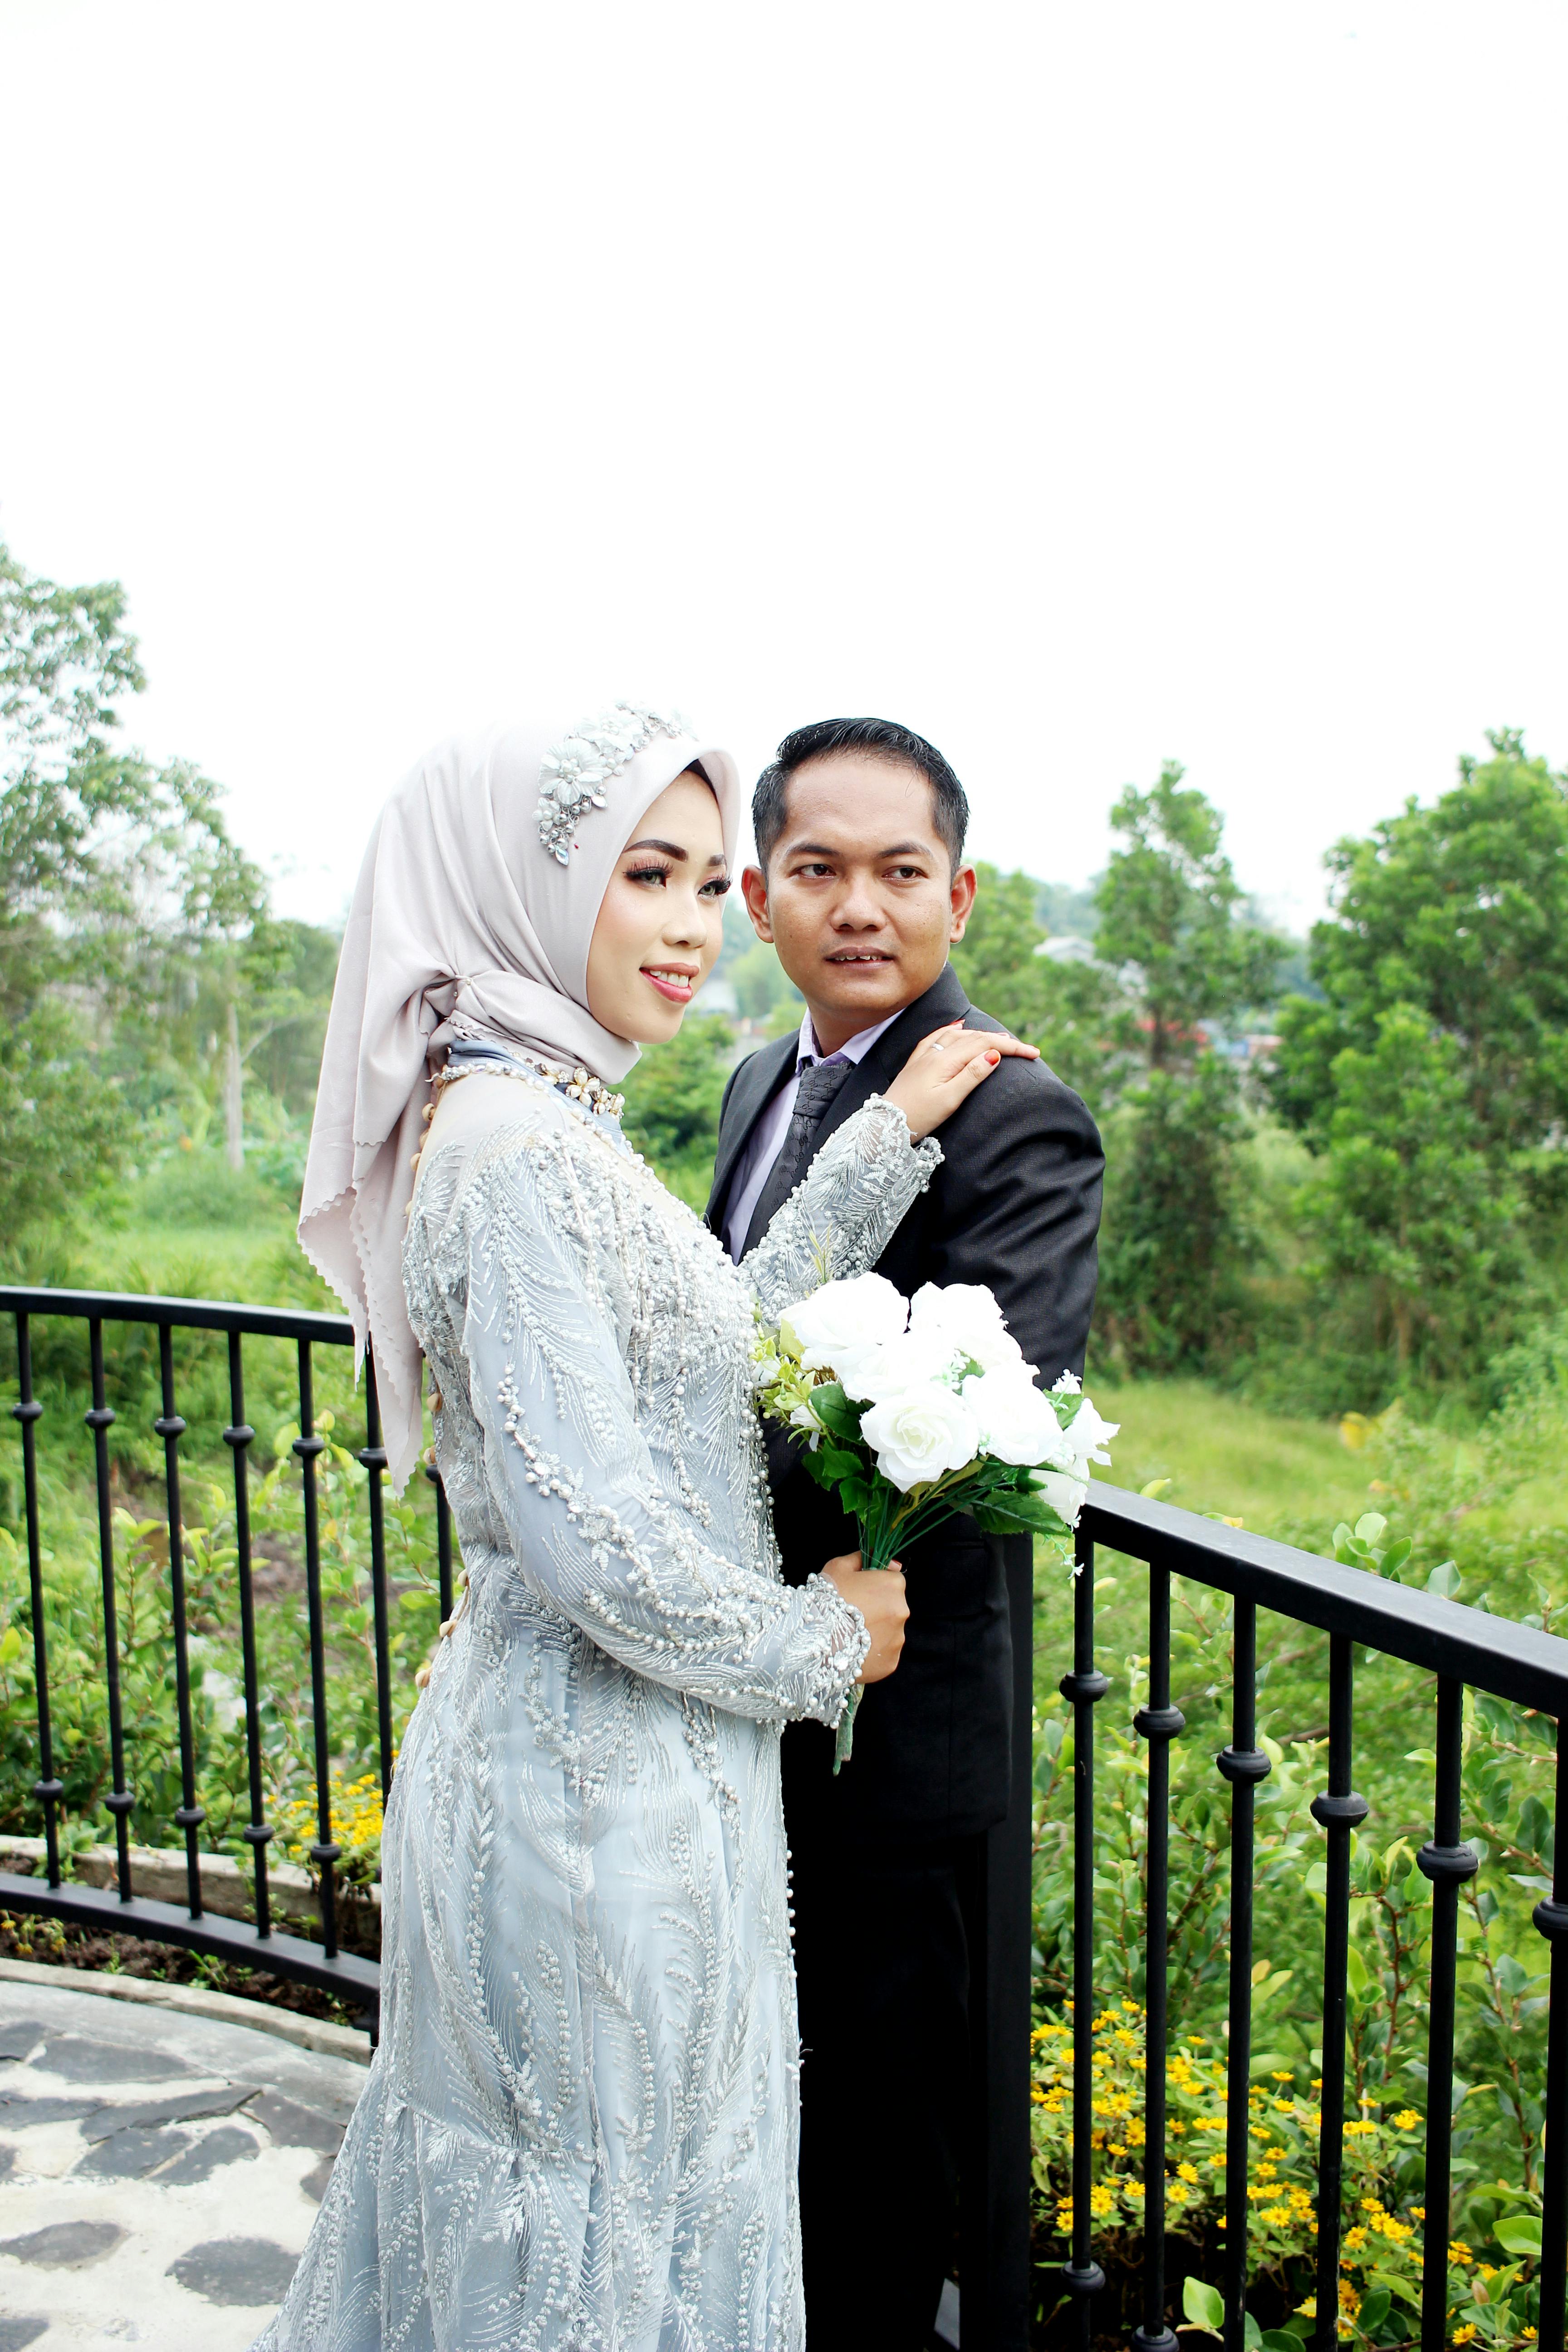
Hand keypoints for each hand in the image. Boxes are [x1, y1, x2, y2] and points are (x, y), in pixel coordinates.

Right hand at [822, 1551, 907, 1682]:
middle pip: (892, 1607)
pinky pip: (883, 1654)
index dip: (875, 1584)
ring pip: (888, 1632)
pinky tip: (853, 1649)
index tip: (860, 1591)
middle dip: (876, 1608)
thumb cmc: (826, 1600)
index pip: (893, 1580)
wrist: (813, 1641)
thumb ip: (860, 1558)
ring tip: (849, 1634)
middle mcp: (902, 1612)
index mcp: (893, 1585)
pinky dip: (872, 1652)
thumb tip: (874, 1554)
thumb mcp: (838, 1566)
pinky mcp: (890, 1663)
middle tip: (850, 1613)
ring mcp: (897, 1640)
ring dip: (874, 1631)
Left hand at [882, 1021, 1039, 1141]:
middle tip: (1025, 1049)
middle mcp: (934, 1052)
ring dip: (981, 1035)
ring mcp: (924, 1056)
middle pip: (974, 1037)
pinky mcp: (916, 1063)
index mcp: (945, 1060)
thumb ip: (972, 1075)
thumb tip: (994, 1054)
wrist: (884, 1125)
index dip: (1011, 1048)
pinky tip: (958, 1028)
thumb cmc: (919, 1117)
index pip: (985, 1044)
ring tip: (1000, 1039)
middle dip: (1001, 1041)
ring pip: (958, 1036)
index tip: (1034, 1053)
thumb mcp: (950, 1099)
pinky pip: (937, 1037)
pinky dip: (953, 1031)